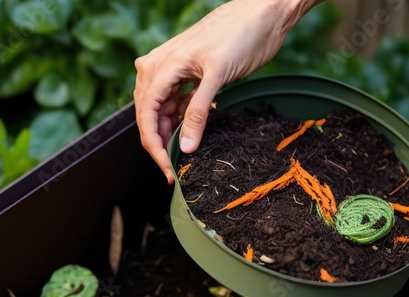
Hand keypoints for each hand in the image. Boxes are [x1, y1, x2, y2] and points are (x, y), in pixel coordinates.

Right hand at [134, 0, 305, 182]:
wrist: (261, 13)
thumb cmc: (242, 35)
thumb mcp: (220, 77)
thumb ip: (199, 113)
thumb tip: (186, 146)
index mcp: (162, 65)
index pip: (146, 115)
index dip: (155, 146)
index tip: (167, 169)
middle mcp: (158, 65)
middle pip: (148, 114)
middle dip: (160, 142)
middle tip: (175, 166)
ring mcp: (169, 66)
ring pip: (159, 108)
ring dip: (169, 130)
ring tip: (184, 149)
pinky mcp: (182, 70)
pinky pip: (172, 99)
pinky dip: (179, 117)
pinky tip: (190, 128)